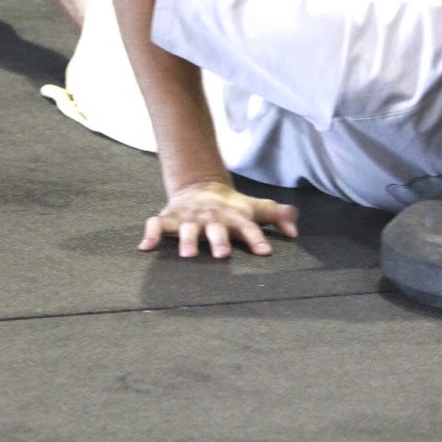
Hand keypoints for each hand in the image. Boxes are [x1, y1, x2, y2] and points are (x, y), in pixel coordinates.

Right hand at [138, 181, 299, 257]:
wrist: (200, 186)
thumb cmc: (233, 206)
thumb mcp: (256, 208)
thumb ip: (280, 216)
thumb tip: (295, 232)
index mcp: (235, 216)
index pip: (249, 227)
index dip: (257, 238)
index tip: (265, 252)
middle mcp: (213, 218)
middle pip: (217, 229)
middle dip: (219, 241)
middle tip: (222, 255)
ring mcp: (190, 218)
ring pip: (187, 229)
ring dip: (187, 241)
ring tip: (188, 255)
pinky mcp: (170, 217)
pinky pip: (157, 224)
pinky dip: (151, 234)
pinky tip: (146, 248)